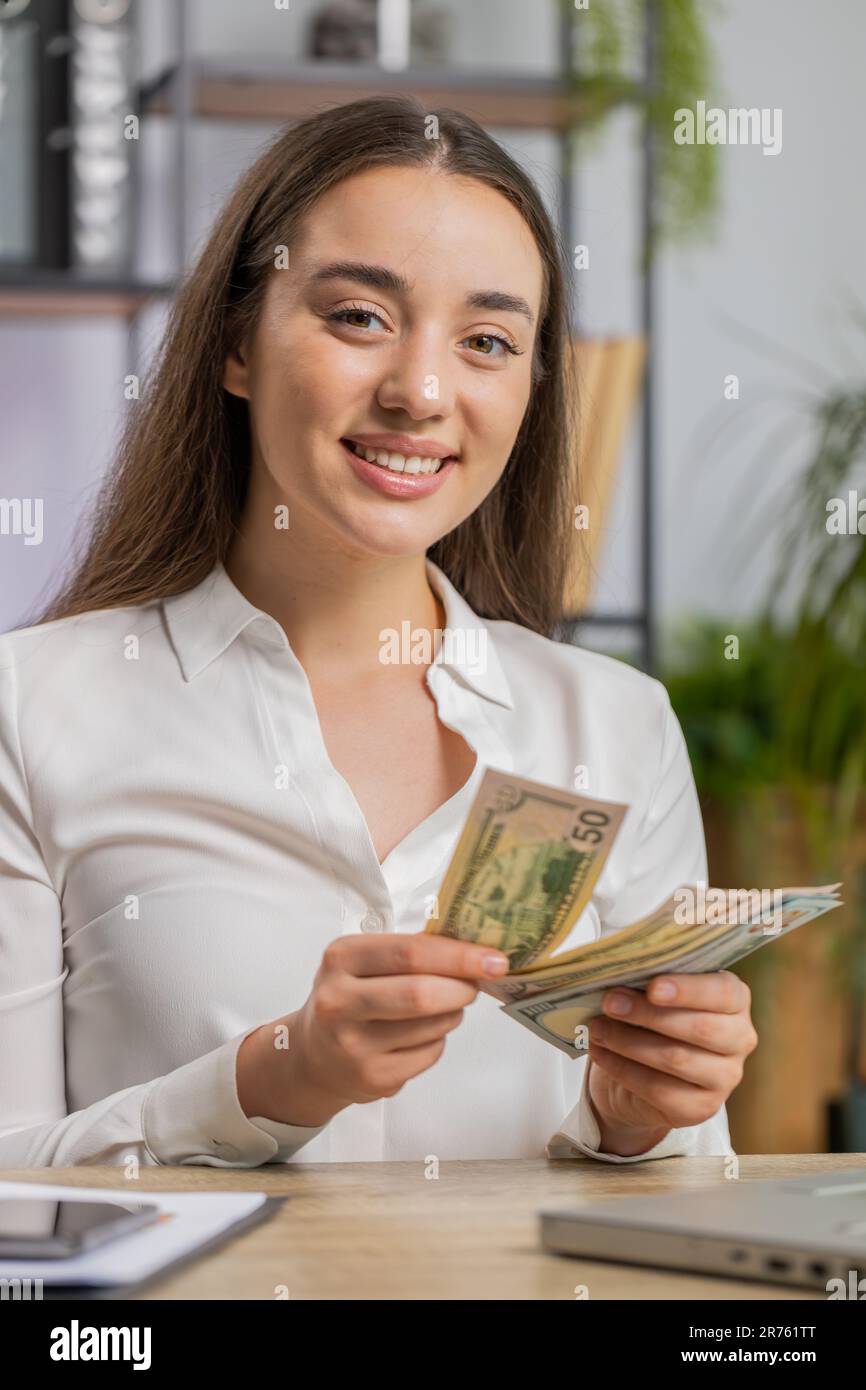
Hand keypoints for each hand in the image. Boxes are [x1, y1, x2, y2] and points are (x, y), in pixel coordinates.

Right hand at [237, 933, 508, 1127]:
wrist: (312, 1055)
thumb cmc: (350, 996)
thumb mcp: (363, 962)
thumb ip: (410, 952)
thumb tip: (477, 952)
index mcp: (341, 958)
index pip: (410, 952)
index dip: (459, 956)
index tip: (495, 959)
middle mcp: (339, 1001)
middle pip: (421, 993)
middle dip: (462, 988)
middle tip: (477, 985)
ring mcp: (353, 1045)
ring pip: (432, 1026)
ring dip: (453, 1013)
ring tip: (444, 1007)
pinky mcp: (371, 1078)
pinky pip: (430, 1054)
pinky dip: (439, 1040)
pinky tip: (422, 1034)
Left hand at [586, 970, 758, 1156]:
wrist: (641, 1069)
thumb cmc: (652, 1017)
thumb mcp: (654, 992)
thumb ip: (649, 981)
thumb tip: (620, 973)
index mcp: (735, 1000)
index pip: (723, 993)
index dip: (688, 990)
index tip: (652, 987)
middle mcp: (740, 1038)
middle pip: (700, 1028)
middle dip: (648, 1014)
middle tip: (609, 1002)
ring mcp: (725, 1077)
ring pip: (676, 1059)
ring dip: (628, 1041)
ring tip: (597, 1028)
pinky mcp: (702, 1108)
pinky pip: (659, 1089)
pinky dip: (623, 1069)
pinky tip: (601, 1052)